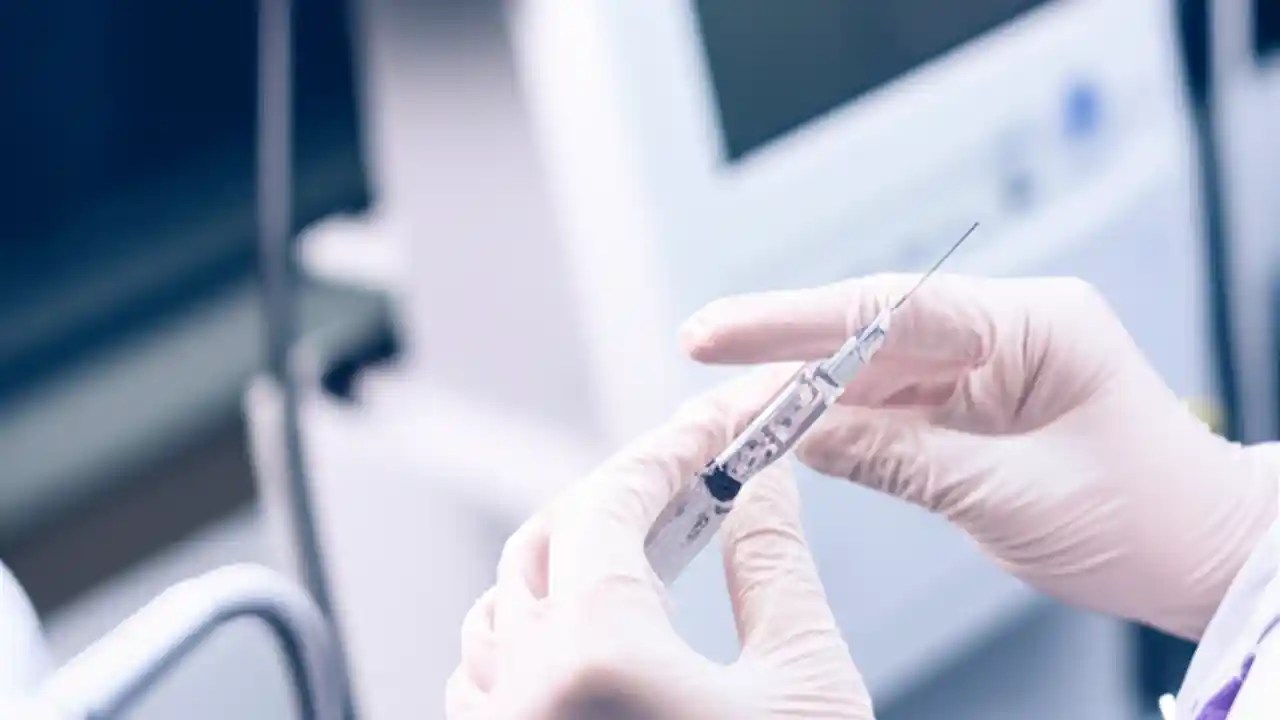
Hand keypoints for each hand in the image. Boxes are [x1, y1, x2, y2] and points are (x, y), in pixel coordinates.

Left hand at [446, 379, 872, 718]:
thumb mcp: (808, 682)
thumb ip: (775, 565)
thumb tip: (760, 484)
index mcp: (595, 656)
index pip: (611, 502)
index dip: (669, 453)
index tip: (714, 429)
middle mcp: (523, 693)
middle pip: (546, 543)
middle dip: (619, 500)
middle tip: (690, 486)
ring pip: (499, 611)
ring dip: (566, 566)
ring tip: (643, 557)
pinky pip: (483, 680)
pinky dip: (527, 639)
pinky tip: (586, 641)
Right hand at [682, 274, 1279, 639]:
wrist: (1203, 557)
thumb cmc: (1142, 521)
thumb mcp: (1009, 496)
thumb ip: (895, 458)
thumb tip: (795, 432)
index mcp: (1032, 324)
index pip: (891, 308)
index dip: (796, 320)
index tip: (720, 331)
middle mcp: (1002, 331)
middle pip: (870, 329)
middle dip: (784, 346)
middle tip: (700, 351)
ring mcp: (986, 365)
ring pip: (871, 368)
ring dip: (803, 391)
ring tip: (729, 410)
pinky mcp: (972, 404)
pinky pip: (890, 406)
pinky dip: (837, 422)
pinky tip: (785, 428)